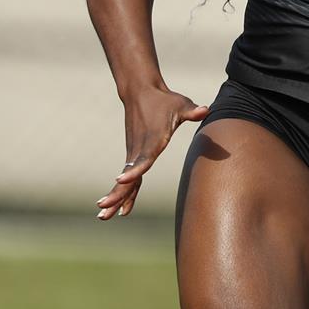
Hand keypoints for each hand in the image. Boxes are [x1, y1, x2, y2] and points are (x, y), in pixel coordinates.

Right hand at [97, 87, 208, 219]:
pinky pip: (128, 178)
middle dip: (117, 192)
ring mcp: (134, 152)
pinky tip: (119, 210)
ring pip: (124, 180)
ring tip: (103, 216)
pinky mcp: (133, 154)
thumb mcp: (181, 104)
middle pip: (128, 174)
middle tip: (103, 207)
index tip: (121, 179)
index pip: (143, 158)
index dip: (134, 169)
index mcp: (152, 139)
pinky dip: (123, 193)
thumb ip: (193, 111)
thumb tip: (205, 109)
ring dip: (115, 198)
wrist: (141, 92)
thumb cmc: (165, 100)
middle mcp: (140, 149)